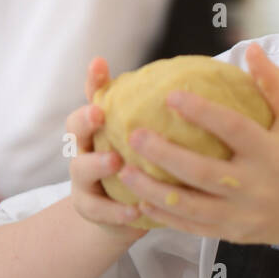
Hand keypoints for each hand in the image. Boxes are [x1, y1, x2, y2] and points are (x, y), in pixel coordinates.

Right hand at [67, 56, 148, 243]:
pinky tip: (135, 210)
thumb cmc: (143, 169)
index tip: (100, 63)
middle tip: (100, 114)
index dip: (94, 81)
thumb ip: (165, 120)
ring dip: (97, 164)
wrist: (124, 214)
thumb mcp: (153, 142)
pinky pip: (97, 209)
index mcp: (101, 128)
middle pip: (75, 129)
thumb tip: (203, 90)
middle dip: (85, 120)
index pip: (93, 98)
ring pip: (79, 168)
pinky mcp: (89, 208)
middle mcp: (86, 149)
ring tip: (115, 161)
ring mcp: (84, 180)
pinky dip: (115, 210)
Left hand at [112, 42, 278, 251]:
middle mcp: (255, 186)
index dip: (201, 113)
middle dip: (164, 154)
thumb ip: (273, 85)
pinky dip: (164, 216)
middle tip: (134, 135)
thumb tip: (249, 48)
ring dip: (153, 189)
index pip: (233, 130)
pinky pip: (192, 226)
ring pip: (190, 204)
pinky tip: (139, 201)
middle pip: (202, 171)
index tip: (171, 95)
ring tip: (124, 170)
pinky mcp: (232, 233)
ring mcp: (242, 214)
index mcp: (271, 154)